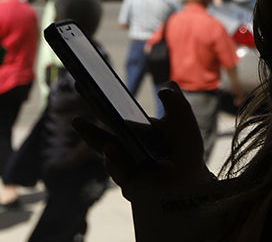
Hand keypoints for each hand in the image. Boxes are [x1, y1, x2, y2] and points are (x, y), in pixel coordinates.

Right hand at [73, 83, 214, 202]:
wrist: (195, 180)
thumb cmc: (184, 149)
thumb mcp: (182, 121)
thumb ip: (175, 103)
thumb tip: (168, 86)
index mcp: (131, 130)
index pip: (108, 114)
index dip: (95, 101)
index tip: (81, 85)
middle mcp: (122, 149)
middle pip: (100, 139)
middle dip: (87, 131)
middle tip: (76, 121)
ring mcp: (125, 168)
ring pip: (110, 161)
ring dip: (107, 154)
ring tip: (110, 146)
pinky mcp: (131, 186)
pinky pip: (122, 176)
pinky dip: (119, 166)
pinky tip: (120, 158)